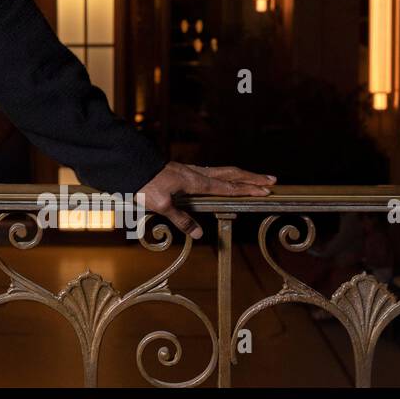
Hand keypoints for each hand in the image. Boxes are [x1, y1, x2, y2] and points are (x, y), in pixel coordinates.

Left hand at [137, 161, 275, 239]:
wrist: (128, 165)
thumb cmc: (144, 184)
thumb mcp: (162, 205)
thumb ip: (181, 219)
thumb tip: (199, 232)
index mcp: (195, 182)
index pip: (228, 187)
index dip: (247, 190)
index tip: (266, 191)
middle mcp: (196, 174)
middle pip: (230, 174)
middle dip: (251, 177)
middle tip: (271, 179)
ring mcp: (189, 170)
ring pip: (221, 171)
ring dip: (239, 174)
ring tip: (253, 177)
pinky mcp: (181, 171)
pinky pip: (209, 172)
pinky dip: (222, 174)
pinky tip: (221, 178)